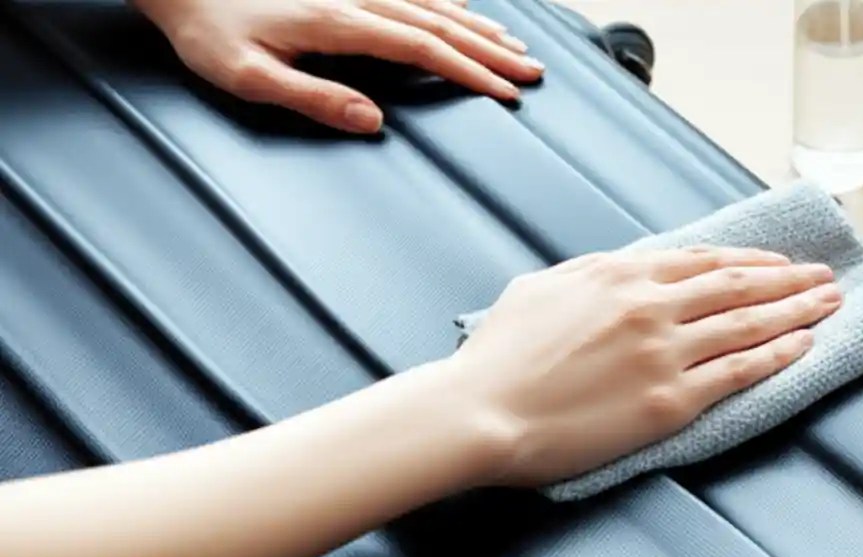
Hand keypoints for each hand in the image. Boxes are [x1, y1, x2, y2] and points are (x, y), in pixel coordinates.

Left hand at [131, 0, 544, 133]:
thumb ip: (312, 96)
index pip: (422, 46)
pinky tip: (469, 10)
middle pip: (440, 23)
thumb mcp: (248, 74)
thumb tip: (371, 119)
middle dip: (491, 51)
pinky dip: (448, 2)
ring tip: (516, 47)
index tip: (504, 92)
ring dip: (478, 27)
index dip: (468, 71)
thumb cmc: (210, 30)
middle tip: (531, 73)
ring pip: (433, 3)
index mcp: (338, 21)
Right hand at [449, 247, 842, 486]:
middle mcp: (651, 305)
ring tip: (831, 303)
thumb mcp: (541, 289)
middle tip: (826, 277)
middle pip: (739, 285)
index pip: (704, 261)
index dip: (751, 260)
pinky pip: (739, 372)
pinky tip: (804, 346)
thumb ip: (591, 276)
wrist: (482, 411)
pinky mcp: (669, 401)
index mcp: (620, 275)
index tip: (779, 262)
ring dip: (797, 310)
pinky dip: (778, 355)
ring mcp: (664, 352)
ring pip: (749, 323)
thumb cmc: (499, 356)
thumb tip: (623, 272)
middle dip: (790, 279)